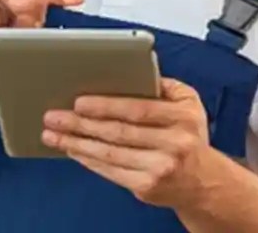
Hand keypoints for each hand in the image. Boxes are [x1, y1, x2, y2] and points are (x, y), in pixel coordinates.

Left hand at [42, 78, 213, 208]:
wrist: (204, 181)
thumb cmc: (189, 136)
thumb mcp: (189, 103)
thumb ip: (163, 86)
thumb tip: (130, 70)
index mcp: (182, 117)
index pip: (138, 110)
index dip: (106, 106)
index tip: (79, 102)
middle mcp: (174, 144)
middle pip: (118, 132)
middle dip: (81, 124)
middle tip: (54, 117)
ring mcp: (160, 168)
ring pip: (110, 154)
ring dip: (77, 143)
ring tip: (53, 135)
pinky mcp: (147, 187)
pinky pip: (111, 172)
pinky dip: (88, 160)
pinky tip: (72, 150)